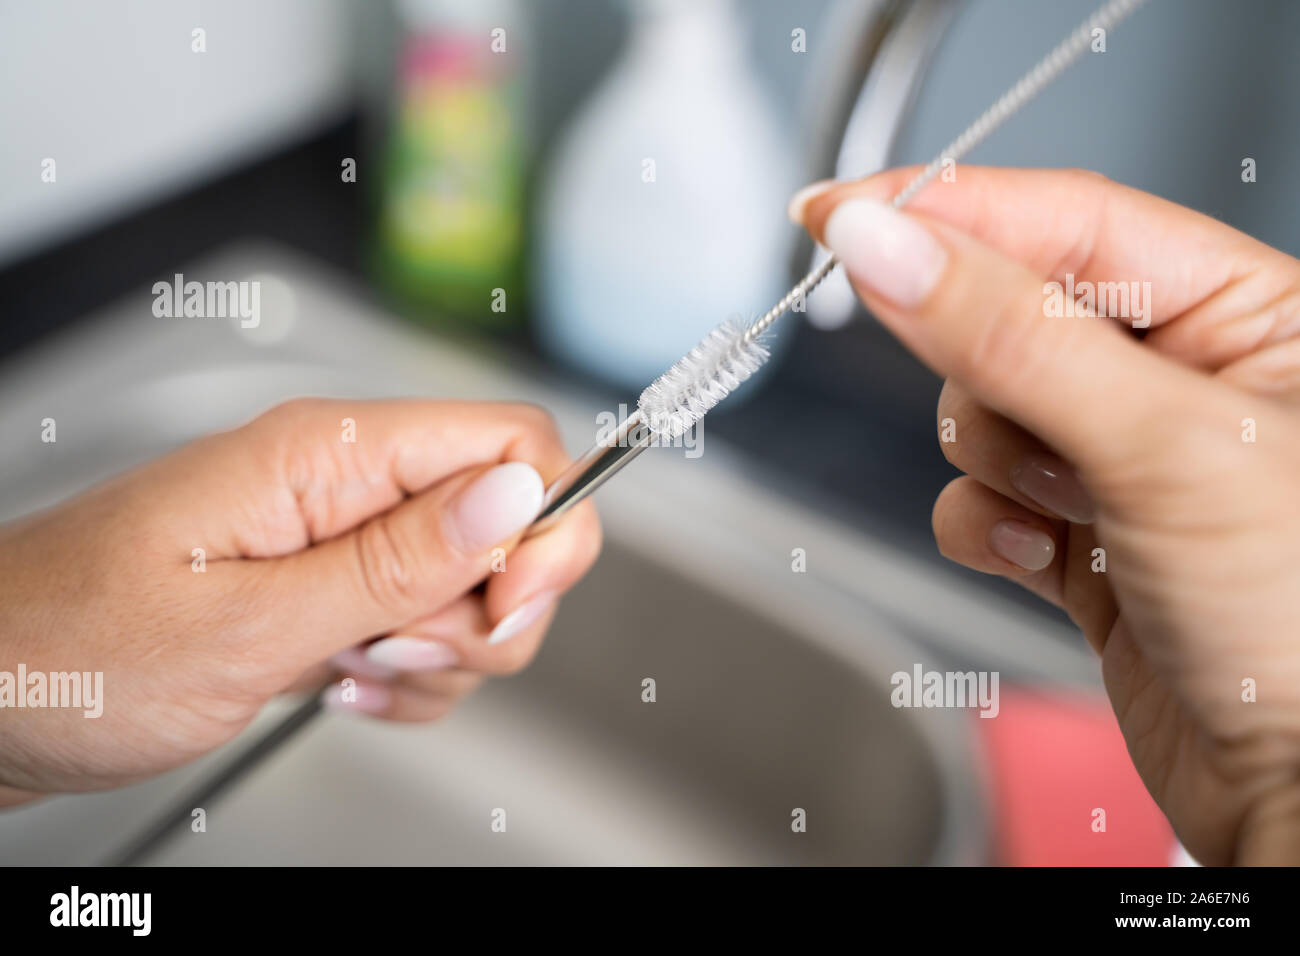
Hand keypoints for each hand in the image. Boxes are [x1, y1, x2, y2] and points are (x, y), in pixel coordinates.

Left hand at [0, 399, 600, 796]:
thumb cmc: (72, 649)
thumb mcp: (248, 620)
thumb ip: (397, 559)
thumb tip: (520, 494)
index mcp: (332, 454)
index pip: (509, 438)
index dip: (543, 520)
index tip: (508, 604)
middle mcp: (347, 484)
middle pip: (509, 522)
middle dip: (488, 610)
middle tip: (402, 651)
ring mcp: (341, 539)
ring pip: (473, 588)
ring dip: (441, 655)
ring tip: (349, 671)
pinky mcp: (331, 590)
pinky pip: (423, 631)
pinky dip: (407, 676)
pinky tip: (339, 685)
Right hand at [793, 167, 1299, 864]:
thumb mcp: (1160, 444)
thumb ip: (1012, 334)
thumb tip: (890, 248)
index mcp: (1246, 313)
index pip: (1069, 222)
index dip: (949, 212)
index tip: (841, 216)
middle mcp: (1183, 377)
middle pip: (1009, 314)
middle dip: (988, 373)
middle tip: (1015, 416)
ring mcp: (1124, 458)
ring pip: (981, 410)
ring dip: (996, 464)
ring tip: (1065, 510)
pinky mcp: (1079, 533)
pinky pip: (977, 497)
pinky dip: (984, 527)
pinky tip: (1036, 557)